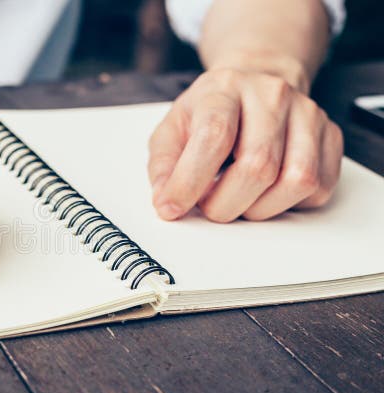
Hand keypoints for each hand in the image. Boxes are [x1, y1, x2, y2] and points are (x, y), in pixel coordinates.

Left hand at [147, 68, 342, 221]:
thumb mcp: (172, 129)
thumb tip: (165, 201)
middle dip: (225, 204)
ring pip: (295, 181)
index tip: (173, 207)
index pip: (214, 136)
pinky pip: (318, 188)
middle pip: (257, 166)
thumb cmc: (210, 112)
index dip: (191, 181)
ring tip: (238, 200)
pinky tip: (266, 192)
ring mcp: (307, 113)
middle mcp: (271, 95)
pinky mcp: (331, 136)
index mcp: (223, 89)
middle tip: (209, 207)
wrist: (256, 81)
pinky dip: (287, 204)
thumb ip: (163, 165)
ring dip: (259, 208)